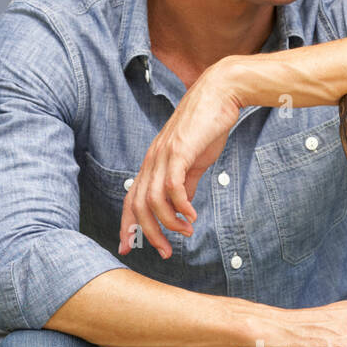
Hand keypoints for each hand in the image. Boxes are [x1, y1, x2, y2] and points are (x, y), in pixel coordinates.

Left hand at [118, 62, 241, 257]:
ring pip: (153, 199)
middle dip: (149, 233)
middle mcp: (152, 160)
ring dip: (169, 223)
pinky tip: (192, 215)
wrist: (219, 94)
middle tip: (165, 252)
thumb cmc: (207, 126)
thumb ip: (186, 184)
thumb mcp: (194, 161)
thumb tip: (183, 207)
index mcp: (153, 163)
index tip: (127, 247)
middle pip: (139, 205)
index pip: (132, 199)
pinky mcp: (179, 151)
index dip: (127, 225)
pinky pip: (172, 186)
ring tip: (186, 232)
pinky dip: (180, 206)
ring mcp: (163, 155)